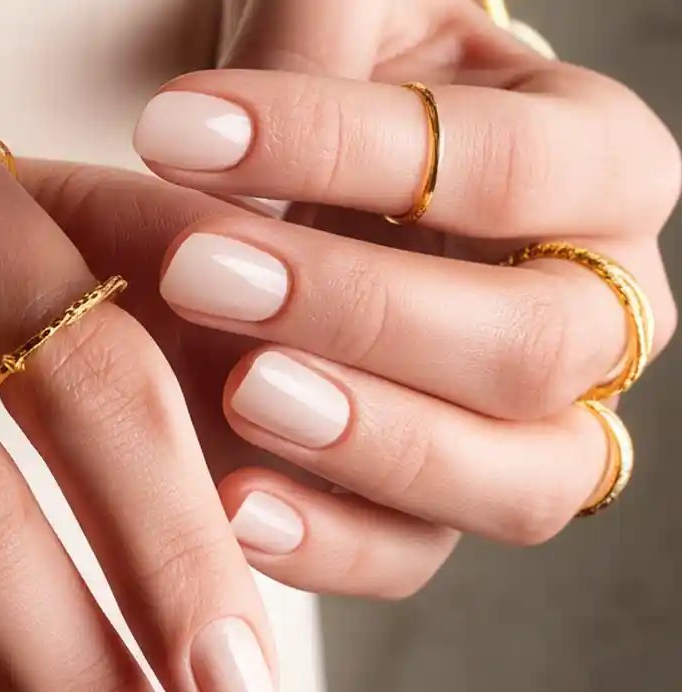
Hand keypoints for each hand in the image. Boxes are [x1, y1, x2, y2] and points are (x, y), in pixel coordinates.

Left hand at [37, 0, 677, 599]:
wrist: (322, 187)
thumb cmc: (342, 98)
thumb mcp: (342, 35)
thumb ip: (316, 40)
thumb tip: (231, 100)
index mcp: (597, 166)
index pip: (511, 167)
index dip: (342, 149)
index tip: (178, 129)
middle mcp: (596, 309)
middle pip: (534, 344)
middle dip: (359, 309)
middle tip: (199, 268)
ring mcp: (536, 426)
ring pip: (516, 478)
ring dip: (373, 442)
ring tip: (242, 392)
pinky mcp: (443, 508)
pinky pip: (416, 556)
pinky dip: (330, 545)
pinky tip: (231, 508)